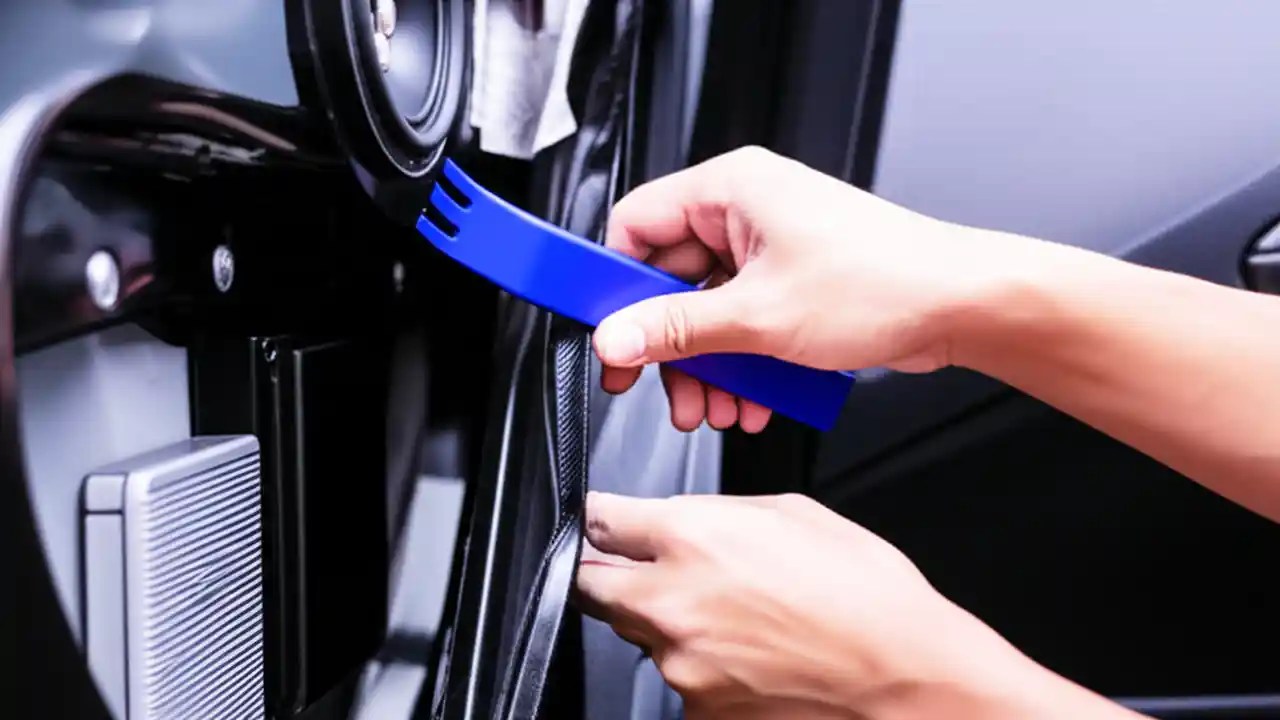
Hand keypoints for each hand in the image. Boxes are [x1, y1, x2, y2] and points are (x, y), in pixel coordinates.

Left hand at [575, 492, 1132, 719]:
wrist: (907, 676)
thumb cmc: (865, 592)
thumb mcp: (789, 513)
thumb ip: (714, 514)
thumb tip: (676, 520)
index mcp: (691, 537)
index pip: (597, 519)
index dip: (598, 516)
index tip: (603, 520)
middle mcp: (672, 602)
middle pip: (592, 583)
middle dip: (609, 571)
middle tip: (649, 568)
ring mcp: (681, 665)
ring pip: (638, 634)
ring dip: (666, 621)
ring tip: (734, 616)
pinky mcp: (698, 710)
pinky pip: (679, 678)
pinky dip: (702, 664)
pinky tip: (749, 653)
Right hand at [594, 146, 1045, 431]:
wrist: (962, 306)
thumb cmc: (884, 282)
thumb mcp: (758, 316)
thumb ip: (675, 329)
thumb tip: (616, 337)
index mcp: (731, 188)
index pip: (637, 225)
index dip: (612, 283)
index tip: (606, 334)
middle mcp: (748, 210)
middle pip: (670, 278)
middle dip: (668, 345)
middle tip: (662, 389)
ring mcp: (772, 247)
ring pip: (707, 309)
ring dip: (707, 366)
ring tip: (716, 408)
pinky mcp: (792, 281)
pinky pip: (742, 321)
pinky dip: (741, 363)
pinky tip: (752, 400)